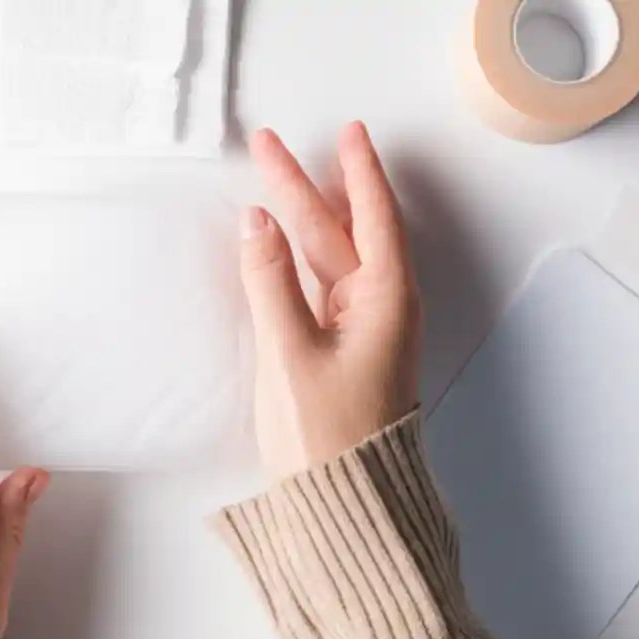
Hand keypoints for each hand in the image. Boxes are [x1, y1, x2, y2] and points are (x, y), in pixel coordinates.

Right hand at [242, 122, 420, 477]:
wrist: (345, 505)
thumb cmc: (327, 435)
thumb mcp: (291, 353)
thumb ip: (270, 283)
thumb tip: (255, 221)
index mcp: (383, 301)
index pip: (371, 218)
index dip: (358, 172)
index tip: (348, 132)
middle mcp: (379, 308)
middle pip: (340, 232)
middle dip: (306, 188)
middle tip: (270, 145)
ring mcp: (360, 330)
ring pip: (328, 258)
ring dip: (300, 219)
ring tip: (273, 179)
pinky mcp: (341, 351)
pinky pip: (319, 288)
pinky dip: (297, 260)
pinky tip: (278, 244)